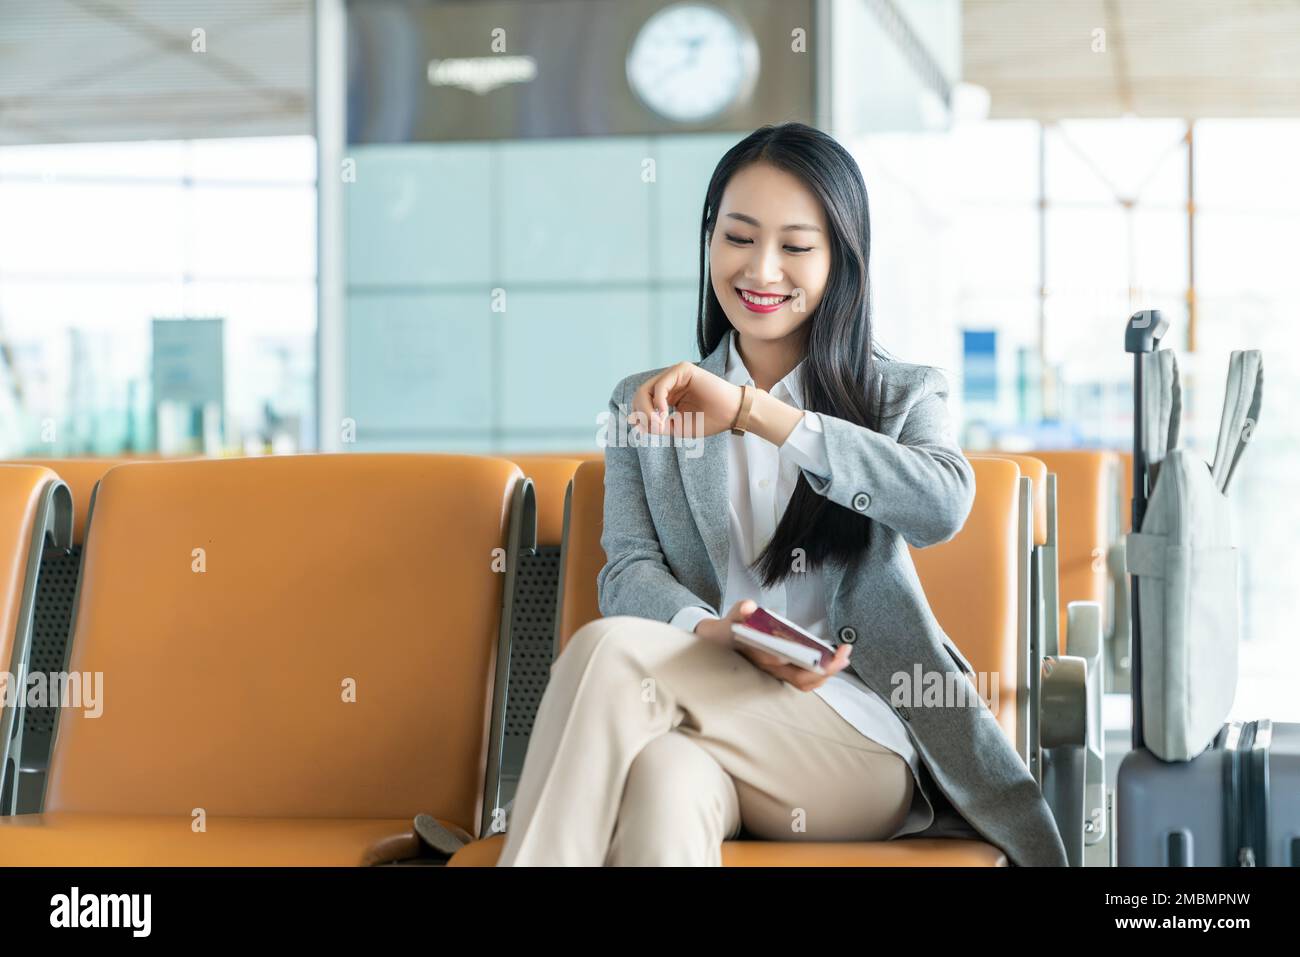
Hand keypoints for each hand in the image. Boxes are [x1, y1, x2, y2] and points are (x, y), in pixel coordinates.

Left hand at [631, 361, 741, 439]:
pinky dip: (658, 401)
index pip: (642, 402)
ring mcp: (675, 375)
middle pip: (640, 394)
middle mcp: (669, 383)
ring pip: (647, 389)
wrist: (732, 414)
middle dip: (641, 412)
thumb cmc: (709, 420)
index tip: (645, 431)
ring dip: (647, 409)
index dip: (638, 416)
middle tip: (654, 428)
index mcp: (667, 395)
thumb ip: (656, 425)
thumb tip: (635, 422)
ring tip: (659, 423)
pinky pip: (661, 385)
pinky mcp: (682, 370)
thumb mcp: (677, 427)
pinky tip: (664, 413)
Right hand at [695, 599, 852, 692]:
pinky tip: (834, 661)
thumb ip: (741, 610)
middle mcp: (771, 669)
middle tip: (845, 654)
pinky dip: (821, 673)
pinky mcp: (783, 672)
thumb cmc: (732, 626)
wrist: (722, 642)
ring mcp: (777, 673)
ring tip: (844, 658)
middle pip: (802, 679)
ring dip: (827, 673)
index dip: (806, 659)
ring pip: (805, 682)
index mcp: (761, 655)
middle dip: (826, 669)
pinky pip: (804, 680)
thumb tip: (748, 607)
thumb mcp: (734, 614)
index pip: (787, 663)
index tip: (824, 651)